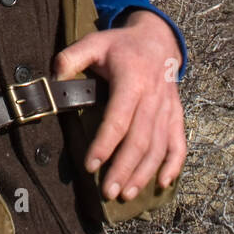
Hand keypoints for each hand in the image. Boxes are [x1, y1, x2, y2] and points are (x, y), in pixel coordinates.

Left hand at [53, 9, 185, 199]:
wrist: (158, 39)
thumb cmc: (121, 46)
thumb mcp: (95, 42)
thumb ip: (72, 56)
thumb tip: (55, 77)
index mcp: (132, 80)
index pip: (119, 118)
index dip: (105, 144)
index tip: (90, 165)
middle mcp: (153, 97)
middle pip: (140, 139)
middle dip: (124, 168)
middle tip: (108, 191)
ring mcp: (167, 108)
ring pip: (159, 146)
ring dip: (144, 173)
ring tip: (127, 193)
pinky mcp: (175, 114)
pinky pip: (179, 142)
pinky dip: (174, 164)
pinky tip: (163, 183)